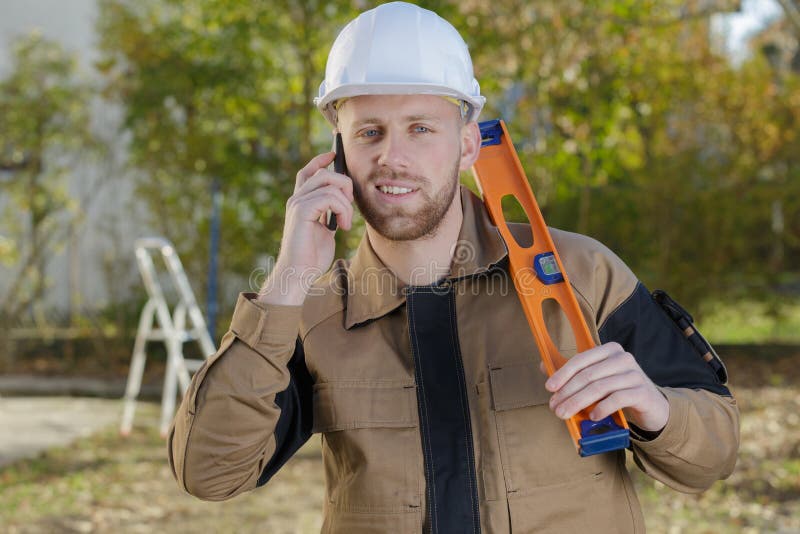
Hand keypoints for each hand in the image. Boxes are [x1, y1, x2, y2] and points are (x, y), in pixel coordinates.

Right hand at [258, 152, 353, 304]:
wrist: (298, 273)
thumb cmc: (311, 256)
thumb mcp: (325, 230)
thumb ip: (330, 213)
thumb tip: (344, 202)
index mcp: (301, 202)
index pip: (308, 172)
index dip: (320, 160)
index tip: (333, 154)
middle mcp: (297, 199)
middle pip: (324, 173)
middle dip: (345, 185)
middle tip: (349, 208)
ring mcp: (297, 203)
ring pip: (329, 182)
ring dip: (346, 203)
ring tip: (346, 223)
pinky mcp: (301, 211)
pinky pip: (329, 197)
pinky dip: (342, 210)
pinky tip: (342, 227)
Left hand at [543, 342, 668, 432]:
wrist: (651, 406)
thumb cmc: (618, 390)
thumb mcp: (596, 379)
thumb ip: (572, 373)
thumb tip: (543, 367)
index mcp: (609, 350)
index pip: (581, 360)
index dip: (562, 373)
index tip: (549, 388)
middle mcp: (623, 358)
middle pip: (588, 375)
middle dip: (567, 393)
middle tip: (555, 408)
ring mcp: (634, 374)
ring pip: (599, 388)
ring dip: (578, 403)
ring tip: (565, 414)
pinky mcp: (642, 392)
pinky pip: (616, 399)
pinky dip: (601, 409)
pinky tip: (592, 417)